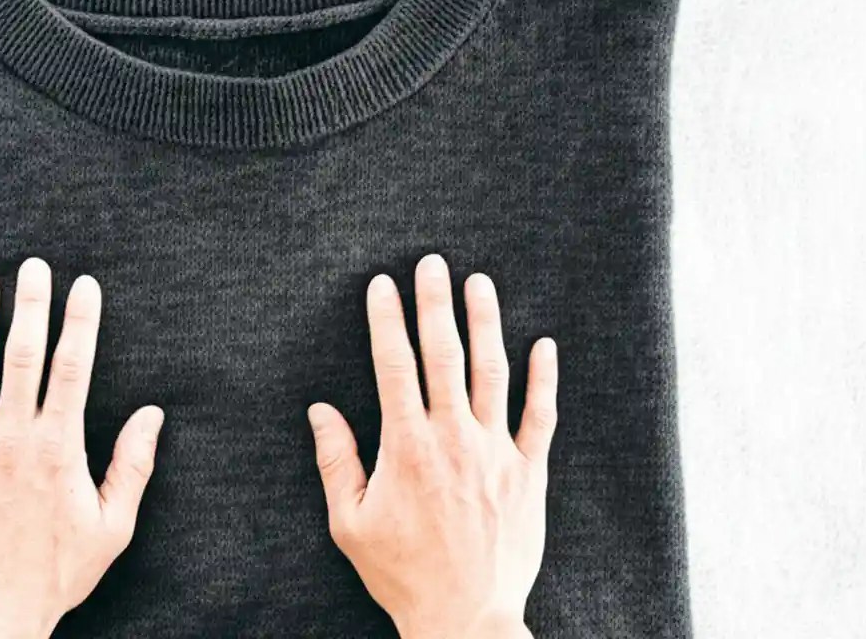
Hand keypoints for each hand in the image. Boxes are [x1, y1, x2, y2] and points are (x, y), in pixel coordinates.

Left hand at [0, 258, 164, 638]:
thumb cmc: (54, 573)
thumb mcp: (111, 527)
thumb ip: (132, 467)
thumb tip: (153, 416)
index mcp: (57, 448)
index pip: (72, 368)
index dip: (80, 321)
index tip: (84, 285)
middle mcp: (12, 438)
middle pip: (22, 356)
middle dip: (30, 305)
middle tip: (33, 265)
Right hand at [307, 255, 556, 638]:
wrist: (464, 618)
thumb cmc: (401, 573)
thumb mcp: (349, 522)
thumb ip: (335, 461)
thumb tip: (320, 411)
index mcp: (405, 447)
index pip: (394, 366)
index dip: (387, 320)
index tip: (383, 285)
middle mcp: (453, 439)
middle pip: (444, 355)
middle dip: (436, 304)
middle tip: (433, 263)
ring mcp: (496, 453)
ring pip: (493, 373)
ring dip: (486, 324)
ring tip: (480, 283)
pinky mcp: (528, 474)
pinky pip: (540, 417)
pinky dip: (544, 380)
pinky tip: (545, 345)